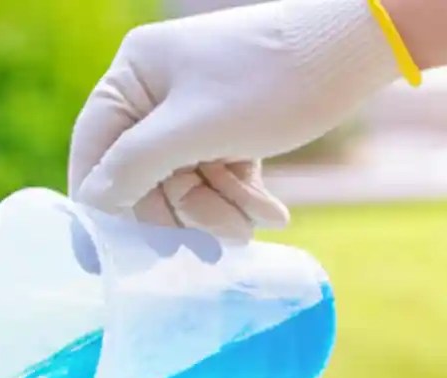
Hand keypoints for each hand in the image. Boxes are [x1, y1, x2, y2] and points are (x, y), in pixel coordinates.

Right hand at [69, 0, 400, 242]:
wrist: (352, 52)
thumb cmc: (271, 80)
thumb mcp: (196, 128)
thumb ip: (137, 165)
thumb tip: (94, 201)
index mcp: (134, 75)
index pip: (95, 147)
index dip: (99, 201)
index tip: (105, 257)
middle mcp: (157, 91)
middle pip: (145, 175)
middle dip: (183, 211)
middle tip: (214, 241)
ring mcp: (194, 110)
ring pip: (185, 182)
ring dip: (218, 209)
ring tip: (255, 223)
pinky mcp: (228, 126)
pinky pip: (217, 175)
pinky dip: (240, 196)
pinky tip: (271, 211)